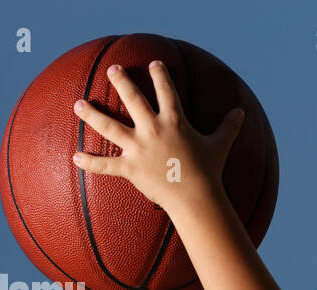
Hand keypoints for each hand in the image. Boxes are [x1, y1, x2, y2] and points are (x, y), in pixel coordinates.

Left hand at [71, 61, 243, 215]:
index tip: (154, 64)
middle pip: (133, 98)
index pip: (166, 91)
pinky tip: (75, 157)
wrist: (196, 197)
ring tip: (78, 104)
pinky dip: (90, 163)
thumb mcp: (220, 146)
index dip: (160, 75)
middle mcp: (153, 129)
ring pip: (109, 126)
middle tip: (112, 69)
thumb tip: (242, 113)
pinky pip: (106, 165)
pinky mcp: (131, 168)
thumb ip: (228, 127)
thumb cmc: (209, 172)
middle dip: (121, 81)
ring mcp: (139, 148)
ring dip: (91, 114)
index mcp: (174, 121)